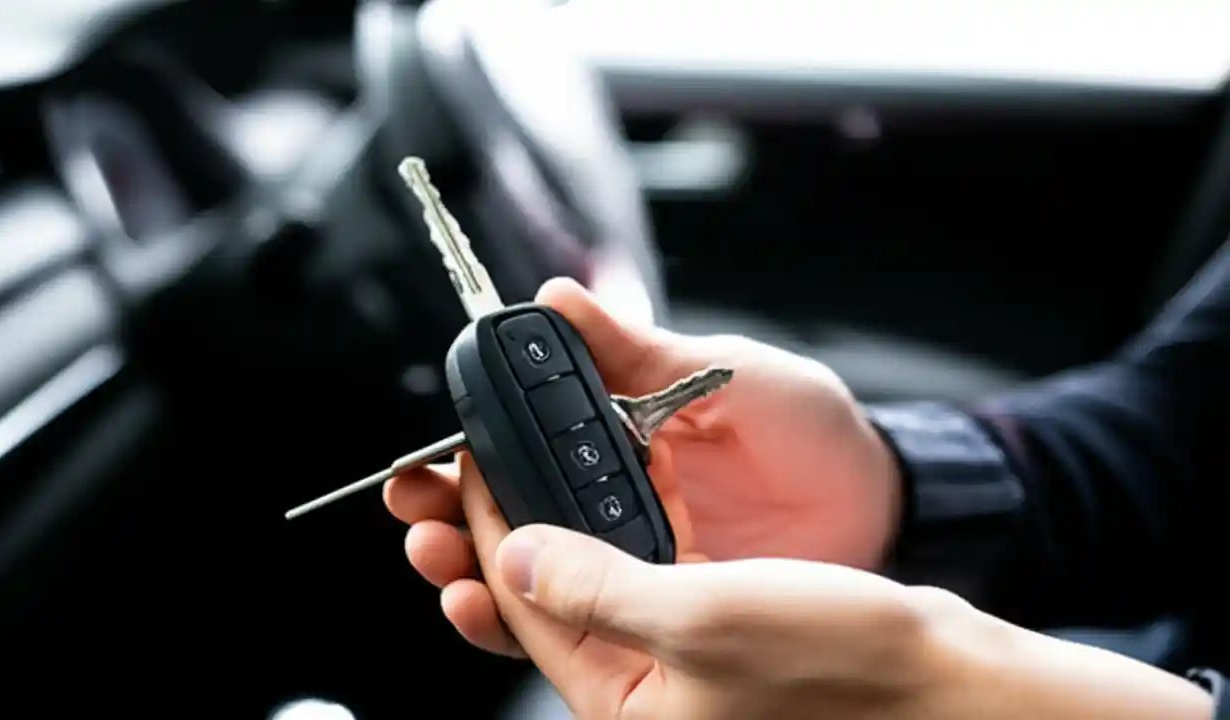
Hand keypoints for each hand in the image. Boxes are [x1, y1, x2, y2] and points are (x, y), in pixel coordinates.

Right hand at [384, 276, 901, 651]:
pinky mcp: (663, 607)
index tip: (429, 461)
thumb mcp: (724, 372)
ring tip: (444, 569)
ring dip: (475, 571)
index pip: (521, 444)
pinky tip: (500, 616)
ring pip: (535, 571)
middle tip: (417, 516)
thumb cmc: (811, 426)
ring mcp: (636, 556)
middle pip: (510, 512)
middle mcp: (615, 496)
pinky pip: (589, 619)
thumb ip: (639, 350)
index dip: (467, 455)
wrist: (884, 499)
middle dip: (450, 517)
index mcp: (617, 431)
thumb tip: (558, 299)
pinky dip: (534, 623)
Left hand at [427, 456, 1215, 719]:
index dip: (491, 522)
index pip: (521, 602)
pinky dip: (618, 529)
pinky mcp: (712, 637)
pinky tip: (614, 487)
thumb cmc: (847, 667)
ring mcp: (677, 666)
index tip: (476, 458)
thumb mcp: (704, 617)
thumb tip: (516, 558)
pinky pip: (640, 576)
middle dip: (503, 527)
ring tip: (530, 466)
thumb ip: (597, 589)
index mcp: (623, 704)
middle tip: (478, 464)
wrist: (947, 678)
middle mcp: (642, 693)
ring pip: (588, 581)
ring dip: (558, 522)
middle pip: (541, 597)